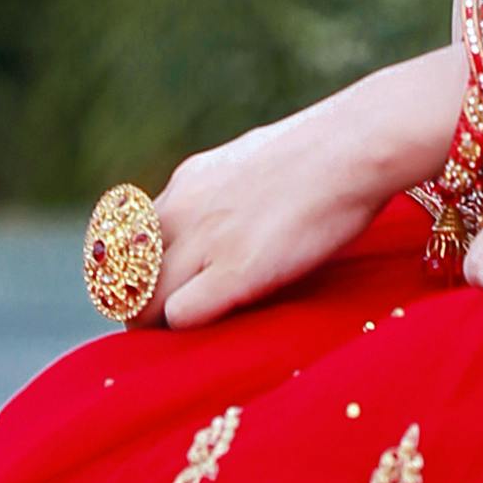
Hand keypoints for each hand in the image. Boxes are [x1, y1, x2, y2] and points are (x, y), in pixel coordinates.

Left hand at [149, 59, 447, 327]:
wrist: (356, 145)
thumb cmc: (326, 154)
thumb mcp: (254, 162)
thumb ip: (227, 193)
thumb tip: (230, 217)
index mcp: (188, 182)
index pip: (129, 241)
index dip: (139, 274)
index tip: (158, 292)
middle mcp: (183, 209)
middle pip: (125, 278)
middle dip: (139, 307)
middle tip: (166, 327)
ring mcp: (206, 240)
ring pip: (145, 303)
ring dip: (161, 324)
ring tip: (189, 337)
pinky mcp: (234, 272)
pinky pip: (182, 317)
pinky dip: (192, 328)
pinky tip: (222, 322)